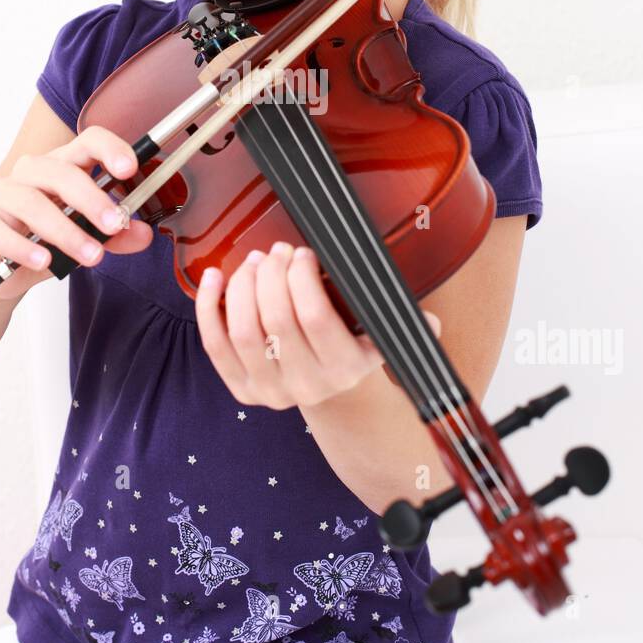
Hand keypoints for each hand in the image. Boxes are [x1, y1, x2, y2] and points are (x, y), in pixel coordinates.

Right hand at [0, 125, 152, 299]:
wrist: (4, 269)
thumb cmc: (47, 240)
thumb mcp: (88, 237)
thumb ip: (117, 235)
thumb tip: (143, 234)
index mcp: (63, 166)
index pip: (87, 142)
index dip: (109, 150)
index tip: (129, 169)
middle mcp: (32, 173)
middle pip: (60, 171)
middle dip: (91, 199)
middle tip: (115, 225)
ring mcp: (4, 195)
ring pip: (32, 202)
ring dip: (65, 231)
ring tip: (90, 255)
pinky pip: (1, 231)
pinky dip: (25, 247)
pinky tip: (44, 261)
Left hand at [195, 240, 441, 409]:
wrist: (330, 390)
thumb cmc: (352, 346)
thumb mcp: (379, 335)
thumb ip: (401, 322)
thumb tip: (430, 324)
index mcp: (345, 369)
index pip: (316, 318)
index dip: (303, 278)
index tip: (305, 253)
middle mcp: (307, 386)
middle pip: (277, 319)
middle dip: (273, 273)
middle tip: (279, 251)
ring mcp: (270, 391)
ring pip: (245, 330)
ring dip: (245, 285)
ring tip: (255, 261)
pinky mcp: (241, 390)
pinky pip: (216, 345)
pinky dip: (211, 307)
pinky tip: (216, 277)